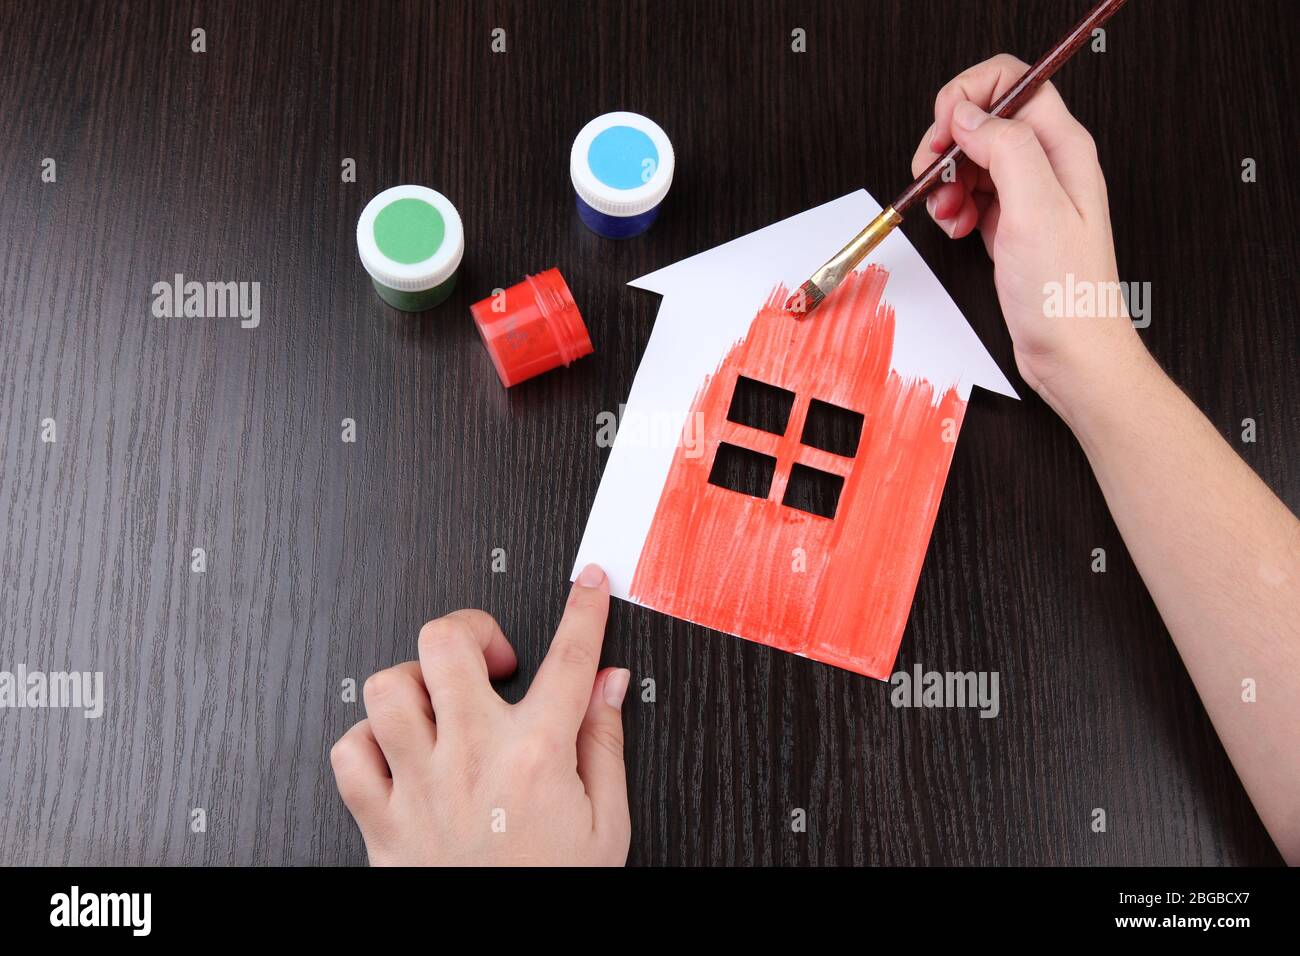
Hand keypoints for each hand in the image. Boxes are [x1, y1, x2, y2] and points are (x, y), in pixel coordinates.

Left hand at [330, 563, 630, 865]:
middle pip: (446, 643)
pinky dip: (367, 741)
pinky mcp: (380, 819)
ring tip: (441, 703)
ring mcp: (419, 784)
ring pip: (387, 687)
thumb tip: (608, 685)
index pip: (567, 656)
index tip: (589, 584)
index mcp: (536, 755)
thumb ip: (604, 743)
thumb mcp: (607, 824)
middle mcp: (471, 757)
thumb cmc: (554, 892)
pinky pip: (348, 752)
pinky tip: (399, 752)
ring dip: (415, 683)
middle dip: (472, 629)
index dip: (584, 607)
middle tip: (492, 657)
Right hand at [911, 54, 1146, 410]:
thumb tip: (969, 115)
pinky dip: (952, 208)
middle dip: (948, 142)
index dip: (970, 95)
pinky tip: (955, 228)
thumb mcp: (1035, 209)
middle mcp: (1047, 165)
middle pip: (984, 118)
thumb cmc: (1066, 293)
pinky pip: (970, 195)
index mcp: (1063, 148)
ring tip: (946, 212)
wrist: (1070, 350)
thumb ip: (1004, 148)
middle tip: (932, 174)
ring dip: (945, 181)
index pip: (1014, 82)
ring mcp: (1028, 194)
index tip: (945, 130)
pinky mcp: (1010, 222)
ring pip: (971, 159)